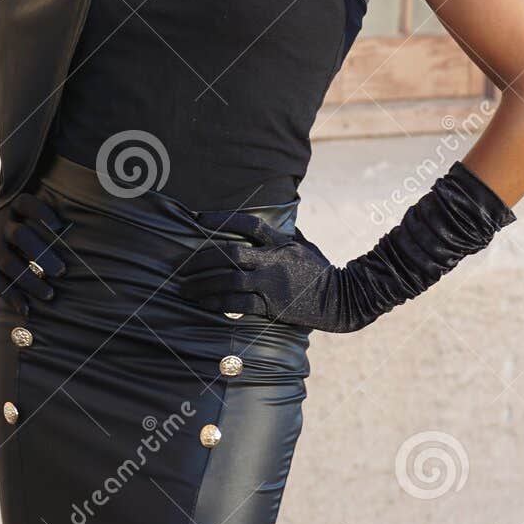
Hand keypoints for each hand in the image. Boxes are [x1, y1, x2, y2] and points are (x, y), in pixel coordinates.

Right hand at [0, 192, 71, 315]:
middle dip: (42, 253)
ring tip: (50, 294)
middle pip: (20, 236)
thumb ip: (43, 222)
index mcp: (13, 211)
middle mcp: (1, 227)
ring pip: (11, 265)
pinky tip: (27, 310)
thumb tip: (83, 236)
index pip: (26, 204)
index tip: (60, 227)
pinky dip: (14, 298)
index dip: (42, 213)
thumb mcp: (20, 217)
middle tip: (62, 271)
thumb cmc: (13, 231)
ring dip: (31, 281)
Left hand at [174, 210, 344, 326]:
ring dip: (203, 283)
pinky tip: (203, 303)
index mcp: (280, 243)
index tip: (200, 220)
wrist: (340, 300)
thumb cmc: (321, 270)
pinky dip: (217, 303)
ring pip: (229, 280)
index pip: (248, 224)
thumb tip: (275, 217)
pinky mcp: (272, 306)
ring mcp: (272, 284)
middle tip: (182, 264)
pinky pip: (238, 304)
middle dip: (202, 258)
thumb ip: (286, 233)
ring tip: (184, 287)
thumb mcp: (305, 245)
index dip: (223, 220)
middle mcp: (273, 261)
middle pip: (231, 253)